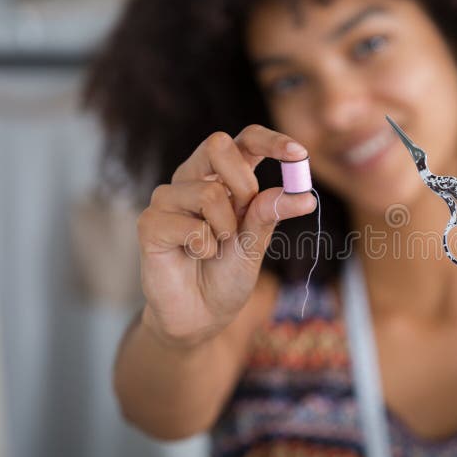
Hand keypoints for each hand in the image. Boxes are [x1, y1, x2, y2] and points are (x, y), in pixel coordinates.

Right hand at [136, 125, 316, 345]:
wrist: (200, 316)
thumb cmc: (227, 276)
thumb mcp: (256, 245)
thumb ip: (270, 215)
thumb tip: (305, 196)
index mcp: (225, 178)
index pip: (245, 140)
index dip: (272, 140)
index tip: (299, 154)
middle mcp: (194, 180)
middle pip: (217, 145)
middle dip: (243, 184)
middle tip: (243, 220)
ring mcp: (169, 199)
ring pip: (208, 193)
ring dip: (225, 229)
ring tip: (216, 249)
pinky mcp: (151, 222)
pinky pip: (188, 225)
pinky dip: (203, 247)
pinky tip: (194, 256)